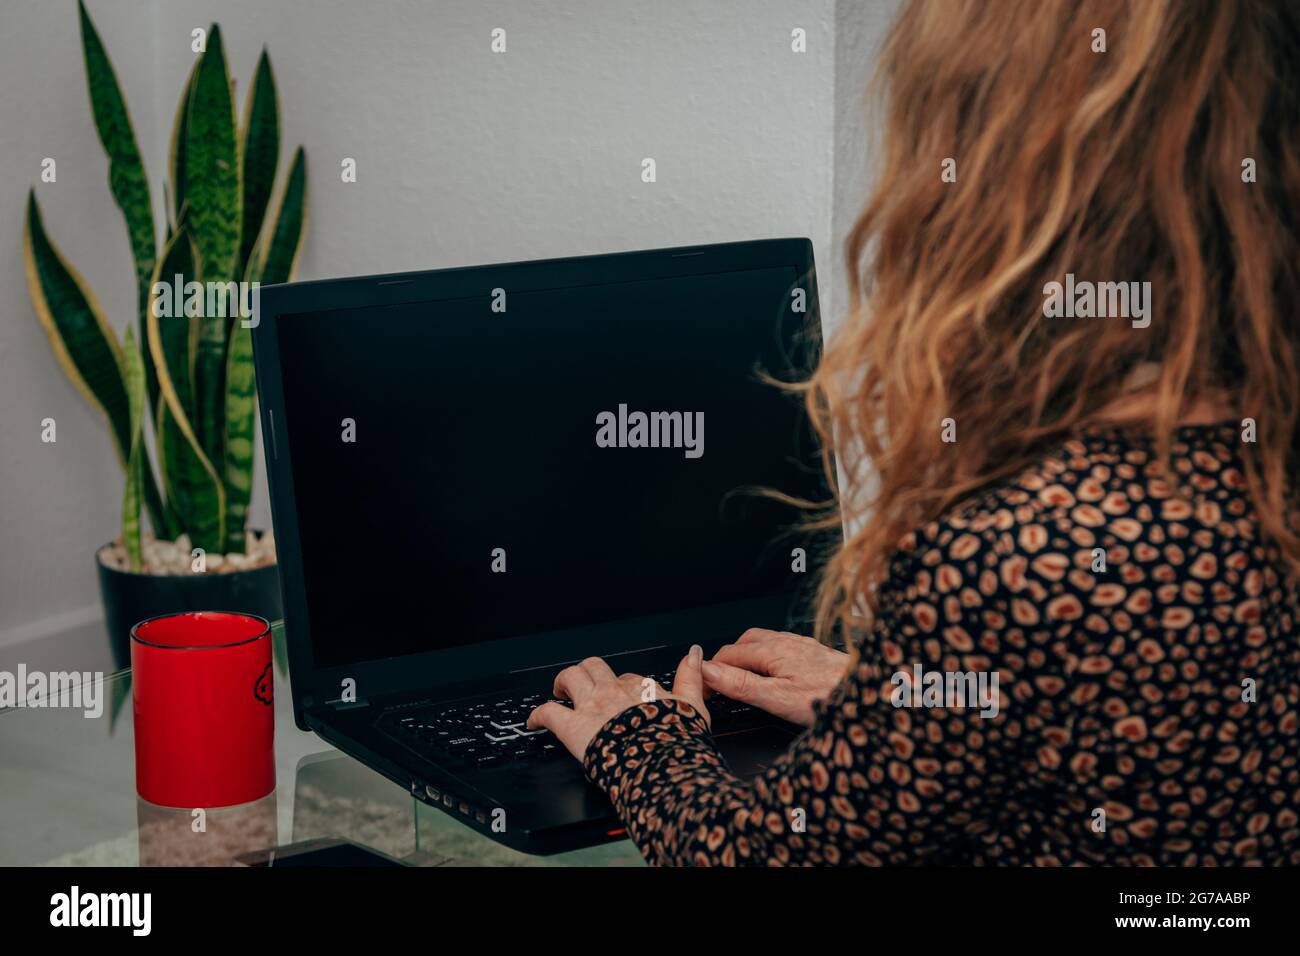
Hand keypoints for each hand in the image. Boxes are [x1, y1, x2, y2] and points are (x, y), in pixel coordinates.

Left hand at [527, 646, 710, 759]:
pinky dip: (536, 715)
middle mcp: (614, 692)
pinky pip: (548, 712)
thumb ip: (691, 678)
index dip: (621, 686)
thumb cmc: (678, 741)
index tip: (620, 695)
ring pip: (570, 678)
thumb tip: (694, 655)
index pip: (627, 678)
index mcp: (641, 688)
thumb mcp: (694, 706)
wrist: (661, 764)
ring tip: (559, 690)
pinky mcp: (573, 726)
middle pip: (594, 667)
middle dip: (587, 673)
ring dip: (562, 682)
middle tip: (582, 684)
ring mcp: (592, 706)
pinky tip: (533, 722)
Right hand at [702, 628, 848, 726]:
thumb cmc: (830, 697)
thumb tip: (709, 671)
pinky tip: (774, 674)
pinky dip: (767, 659)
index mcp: (772, 649)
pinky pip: (781, 647)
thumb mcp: (777, 698)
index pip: (727, 654)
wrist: (870, 691)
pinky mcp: (814, 653)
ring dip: (746, 657)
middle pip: (742, 643)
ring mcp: (802, 645)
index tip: (702, 688)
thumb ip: (741, 684)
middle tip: (717, 684)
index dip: (710, 672)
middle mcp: (786, 641)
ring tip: (740, 678)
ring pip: (763, 643)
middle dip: (726, 661)